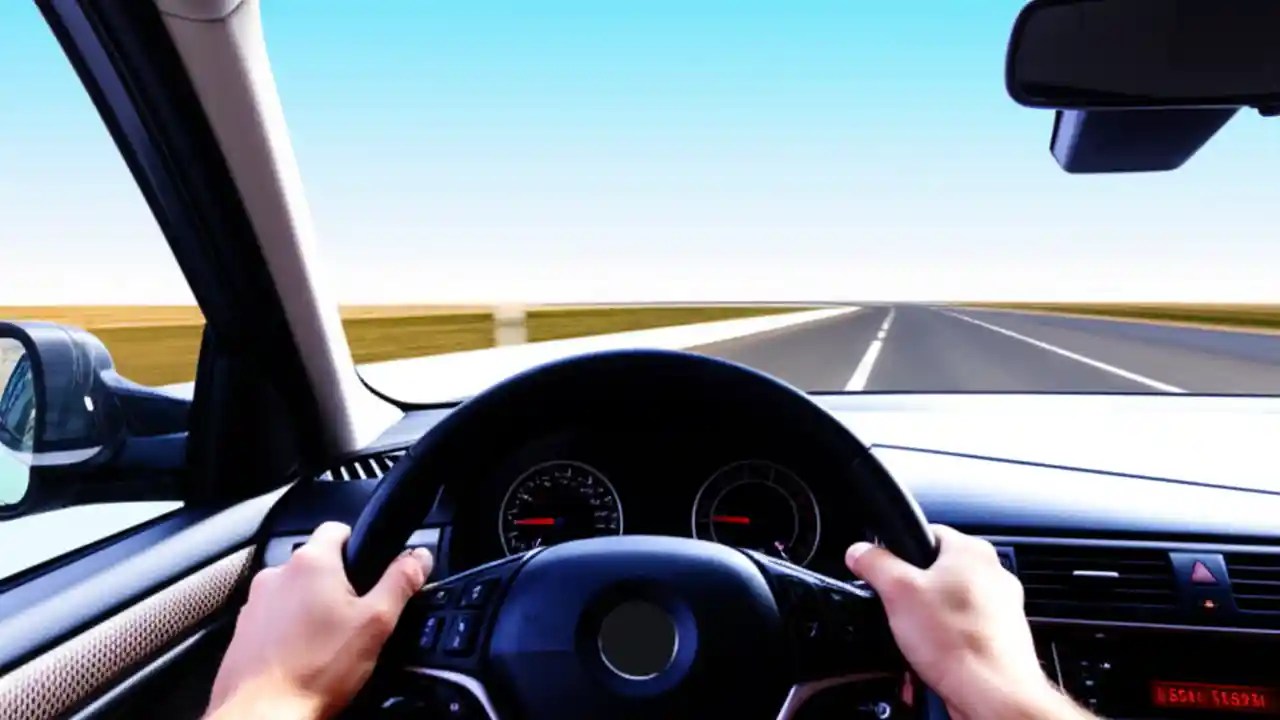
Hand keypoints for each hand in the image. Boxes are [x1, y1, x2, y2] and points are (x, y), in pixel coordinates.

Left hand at [205, 522, 432, 719]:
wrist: (264, 714)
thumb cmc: (316, 670)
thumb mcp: (376, 623)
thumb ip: (400, 582)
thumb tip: (419, 557)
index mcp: (312, 562)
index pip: (338, 528)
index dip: (359, 545)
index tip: (370, 570)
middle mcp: (277, 574)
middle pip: (316, 564)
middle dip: (337, 584)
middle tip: (356, 617)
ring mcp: (254, 602)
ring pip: (294, 592)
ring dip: (310, 607)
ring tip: (328, 643)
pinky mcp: (242, 630)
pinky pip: (273, 618)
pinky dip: (288, 630)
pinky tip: (303, 656)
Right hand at [846, 525, 1092, 719]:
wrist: (992, 694)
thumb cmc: (958, 642)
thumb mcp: (897, 592)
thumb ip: (874, 563)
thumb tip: (860, 551)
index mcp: (972, 551)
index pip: (928, 532)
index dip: (899, 549)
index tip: (885, 568)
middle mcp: (993, 574)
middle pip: (936, 572)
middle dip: (914, 593)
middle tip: (900, 609)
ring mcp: (1000, 608)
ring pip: (949, 604)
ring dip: (929, 620)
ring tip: (918, 638)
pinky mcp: (1000, 638)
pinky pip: (962, 631)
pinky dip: (946, 641)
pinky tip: (935, 656)